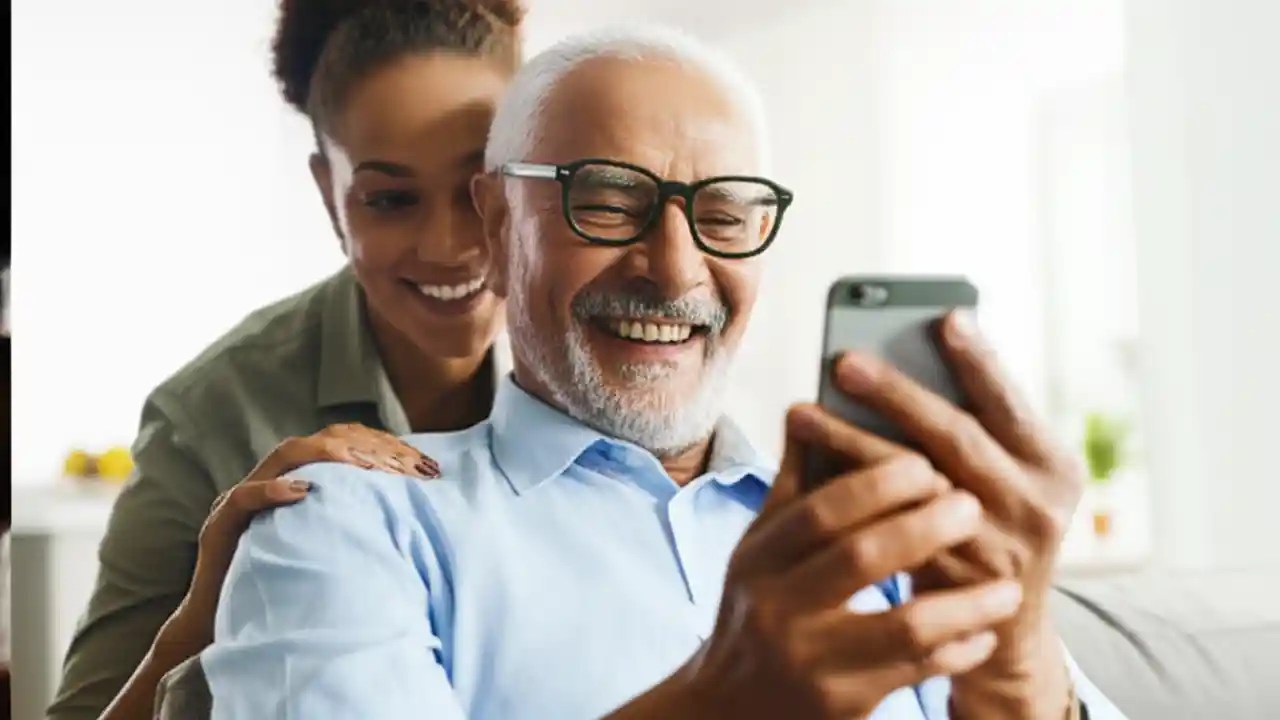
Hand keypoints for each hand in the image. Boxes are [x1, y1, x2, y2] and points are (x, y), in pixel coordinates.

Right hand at [154, 423, 438, 654]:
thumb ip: (358, 525)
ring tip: (365, 465)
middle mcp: (270, 482)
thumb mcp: (332, 550)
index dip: (380, 445)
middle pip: (319, 442)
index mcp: (297, 484)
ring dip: (328, 455)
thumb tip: (414, 516)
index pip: (341, 444)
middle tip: (403, 465)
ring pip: (284, 455)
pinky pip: (244, 497)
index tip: (420, 462)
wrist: (229, 628)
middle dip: (365, 447)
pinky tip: (304, 490)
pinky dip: (273, 490)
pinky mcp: (220, 527)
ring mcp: (242, 500)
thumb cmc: (288, 591)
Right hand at [656, 406, 1024, 719]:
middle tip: (973, 506)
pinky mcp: (838, 704)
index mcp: (759, 558)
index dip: (878, 483)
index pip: (822, 510)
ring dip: (965, 602)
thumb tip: (806, 406)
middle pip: (862, 557)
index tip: (927, 464)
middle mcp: (776, 607)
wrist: (727, 708)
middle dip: (927, 527)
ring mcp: (808, 660)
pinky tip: (983, 633)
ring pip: (903, 624)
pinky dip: (956, 650)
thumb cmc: (756, 610)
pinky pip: (914, 673)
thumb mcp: (759, 550)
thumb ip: (791, 485)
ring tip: (1007, 585)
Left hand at [826, 311, 1083, 717]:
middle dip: (897, 396)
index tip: (945, 318)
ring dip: (852, 445)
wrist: (1006, 630)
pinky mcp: (953, 587)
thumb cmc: (993, 523)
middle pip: (957, 437)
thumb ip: (971, 428)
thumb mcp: (1004, 475)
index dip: (980, 362)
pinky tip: (806, 472)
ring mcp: (996, 549)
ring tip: (801, 411)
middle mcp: (1035, 504)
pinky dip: (847, 500)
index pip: (1012, 402)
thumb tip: (899, 359)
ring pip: (913, 486)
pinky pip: (890, 532)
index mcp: (1051, 464)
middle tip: (844, 359)